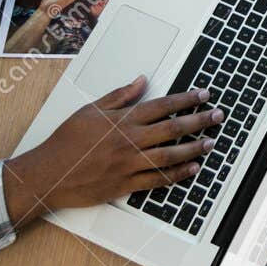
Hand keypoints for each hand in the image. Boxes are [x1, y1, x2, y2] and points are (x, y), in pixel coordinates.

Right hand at [2, 77, 219, 222]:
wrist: (48, 174)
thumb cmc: (66, 141)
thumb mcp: (90, 110)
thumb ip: (119, 96)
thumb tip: (142, 80)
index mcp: (122, 120)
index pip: (162, 105)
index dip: (186, 99)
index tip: (204, 94)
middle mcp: (129, 141)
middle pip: (172, 128)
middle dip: (199, 121)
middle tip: (218, 116)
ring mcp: (129, 164)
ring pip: (170, 155)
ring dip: (194, 148)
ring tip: (211, 142)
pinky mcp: (125, 185)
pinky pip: (157, 180)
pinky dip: (177, 175)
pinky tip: (192, 169)